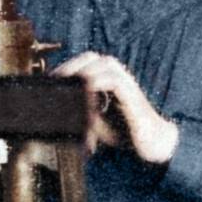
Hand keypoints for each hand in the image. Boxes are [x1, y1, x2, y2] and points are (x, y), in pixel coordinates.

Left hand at [51, 52, 178, 162]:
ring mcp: (125, 82)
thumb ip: (80, 109)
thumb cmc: (124, 131)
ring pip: (100, 63)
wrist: (151, 143)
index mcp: (108, 78)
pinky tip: (84, 91)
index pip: (84, 61)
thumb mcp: (95, 120)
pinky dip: (96, 83)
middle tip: (55, 80)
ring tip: (66, 83)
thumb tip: (59, 107)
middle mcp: (117, 75)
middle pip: (90, 57)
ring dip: (80, 72)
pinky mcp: (131, 94)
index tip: (50, 79)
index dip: (66, 66)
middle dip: (70, 66)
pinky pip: (112, 80)